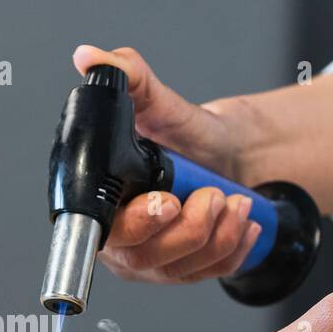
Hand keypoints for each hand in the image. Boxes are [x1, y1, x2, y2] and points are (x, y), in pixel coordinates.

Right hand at [72, 45, 256, 282]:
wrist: (224, 157)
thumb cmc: (184, 136)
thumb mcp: (158, 102)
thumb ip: (126, 78)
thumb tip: (90, 58)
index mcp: (103, 204)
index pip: (105, 231)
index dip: (137, 223)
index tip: (168, 200)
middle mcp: (122, 242)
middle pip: (147, 256)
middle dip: (190, 226)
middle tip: (212, 194)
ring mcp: (154, 263)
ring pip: (183, 269)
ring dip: (219, 233)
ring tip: (233, 201)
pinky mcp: (185, 273)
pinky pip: (211, 273)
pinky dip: (235, 246)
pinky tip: (241, 220)